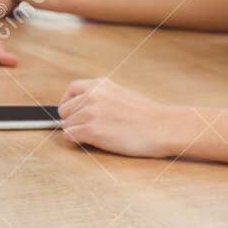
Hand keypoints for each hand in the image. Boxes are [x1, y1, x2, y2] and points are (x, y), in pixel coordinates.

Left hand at [58, 77, 187, 158]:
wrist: (162, 127)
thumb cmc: (148, 115)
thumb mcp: (122, 94)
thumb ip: (103, 97)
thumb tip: (86, 106)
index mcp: (101, 85)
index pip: (72, 90)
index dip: (69, 102)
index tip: (72, 112)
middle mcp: (92, 96)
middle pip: (65, 110)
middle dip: (72, 120)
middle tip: (85, 129)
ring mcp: (90, 113)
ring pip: (66, 125)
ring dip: (76, 132)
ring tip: (93, 137)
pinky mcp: (91, 130)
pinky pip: (70, 136)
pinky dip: (75, 141)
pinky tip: (88, 142)